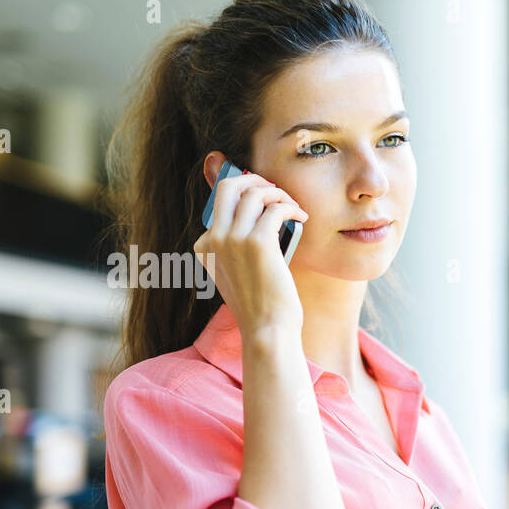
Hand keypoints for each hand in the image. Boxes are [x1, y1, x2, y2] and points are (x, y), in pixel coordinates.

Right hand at [192, 169, 309, 335]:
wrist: (267, 330)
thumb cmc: (261, 305)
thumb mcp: (240, 275)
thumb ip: (239, 249)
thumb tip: (259, 220)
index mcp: (206, 246)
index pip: (221, 203)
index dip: (246, 194)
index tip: (267, 200)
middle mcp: (215, 239)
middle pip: (228, 186)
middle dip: (255, 179)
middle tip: (275, 189)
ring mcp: (234, 239)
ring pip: (255, 193)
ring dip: (279, 194)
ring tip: (294, 207)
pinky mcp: (258, 243)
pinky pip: (276, 209)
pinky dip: (291, 208)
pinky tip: (302, 217)